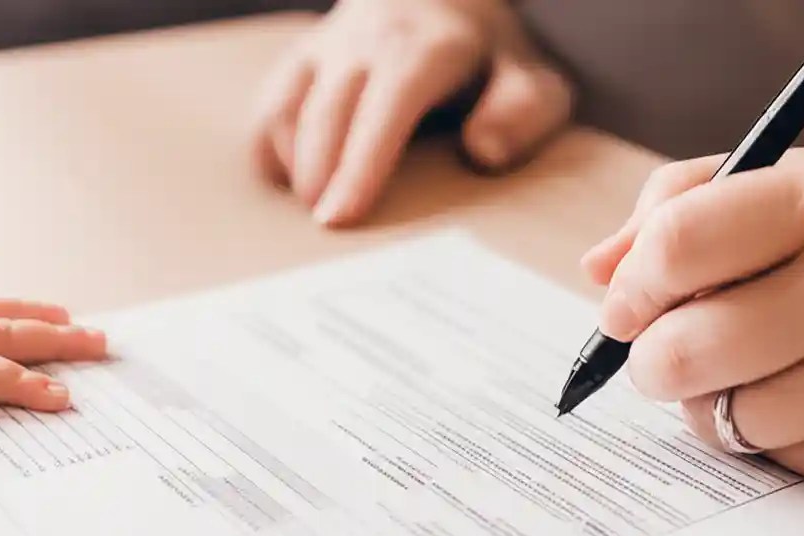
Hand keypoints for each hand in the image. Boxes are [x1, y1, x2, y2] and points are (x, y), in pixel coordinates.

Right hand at [252, 0, 573, 226]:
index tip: (340, 217)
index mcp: (426, 47)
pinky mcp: (300, 58)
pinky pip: (270, 104)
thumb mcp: (534, 81)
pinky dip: (273, 148)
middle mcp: (367, 38)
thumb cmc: (490, 60)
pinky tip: (296, 181)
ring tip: (315, 202)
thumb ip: (523, 113)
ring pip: (286, 104)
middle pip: (327, 111)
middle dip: (318, 174)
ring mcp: (326, 45)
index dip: (360, 165)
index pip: (386, 107)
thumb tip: (483, 152)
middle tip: (326, 229)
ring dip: (293, 163)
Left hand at [582, 148, 803, 490]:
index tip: (625, 302)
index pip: (677, 245)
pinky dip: (763, 430)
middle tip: (669, 343)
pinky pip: (767, 456)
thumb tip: (598, 271)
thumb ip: (691, 205)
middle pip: (677, 349)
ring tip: (753, 361)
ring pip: (713, 416)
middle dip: (650, 355)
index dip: (630, 282)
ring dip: (706, 395)